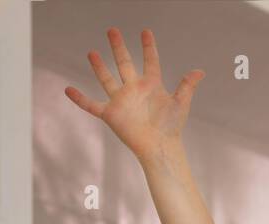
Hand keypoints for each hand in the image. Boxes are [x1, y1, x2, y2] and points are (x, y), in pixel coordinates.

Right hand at [64, 27, 203, 163]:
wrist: (159, 147)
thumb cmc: (171, 127)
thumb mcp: (181, 103)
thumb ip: (187, 86)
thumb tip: (200, 71)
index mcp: (152, 85)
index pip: (150, 61)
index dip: (148, 47)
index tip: (146, 31)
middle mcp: (134, 89)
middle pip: (124, 63)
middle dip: (118, 47)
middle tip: (112, 31)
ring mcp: (121, 101)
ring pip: (107, 79)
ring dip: (99, 66)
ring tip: (92, 52)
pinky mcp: (111, 114)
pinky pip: (91, 105)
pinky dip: (79, 99)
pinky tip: (68, 90)